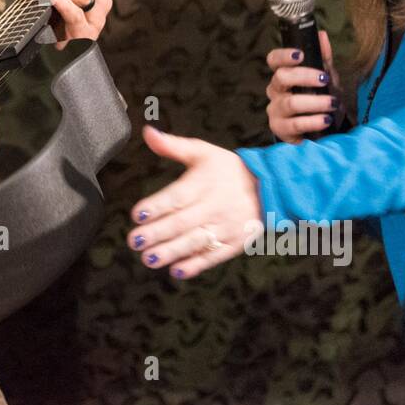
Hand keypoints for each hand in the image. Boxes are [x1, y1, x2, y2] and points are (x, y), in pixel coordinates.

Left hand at [126, 126, 263, 279]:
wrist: (270, 188)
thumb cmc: (228, 170)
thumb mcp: (202, 152)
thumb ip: (173, 146)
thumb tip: (148, 132)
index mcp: (204, 182)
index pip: (178, 195)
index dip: (157, 206)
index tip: (137, 214)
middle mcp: (214, 206)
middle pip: (182, 222)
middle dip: (157, 233)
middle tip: (134, 240)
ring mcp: (225, 227)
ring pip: (195, 241)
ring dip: (171, 252)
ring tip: (149, 258)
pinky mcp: (234, 244)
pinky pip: (213, 256)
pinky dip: (195, 265)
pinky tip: (177, 271)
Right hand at [265, 29, 342, 142]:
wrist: (323, 128)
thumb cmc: (320, 97)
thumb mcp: (326, 76)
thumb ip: (323, 57)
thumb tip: (322, 34)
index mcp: (282, 75)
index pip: (274, 60)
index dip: (284, 55)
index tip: (301, 54)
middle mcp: (275, 92)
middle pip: (281, 78)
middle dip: (305, 77)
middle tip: (324, 80)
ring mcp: (276, 112)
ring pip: (290, 103)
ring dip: (315, 102)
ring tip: (333, 103)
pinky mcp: (281, 131)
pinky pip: (295, 124)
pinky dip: (313, 121)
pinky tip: (326, 120)